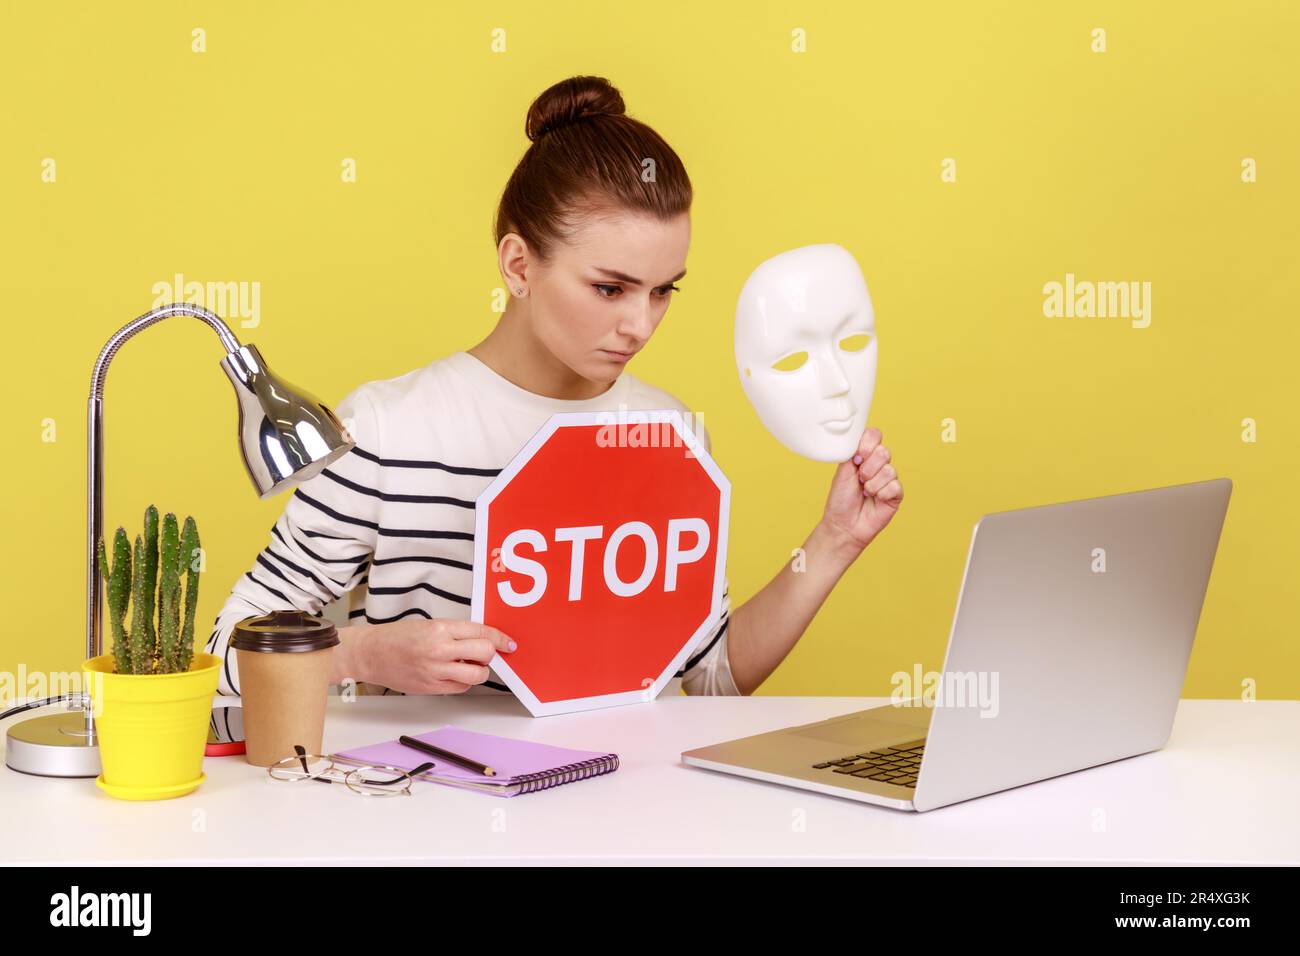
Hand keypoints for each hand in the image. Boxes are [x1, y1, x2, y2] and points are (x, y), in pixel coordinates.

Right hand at [349, 618, 516, 693]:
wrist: (371, 653)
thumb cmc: (397, 636)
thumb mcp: (430, 624)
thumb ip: (456, 631)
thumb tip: (483, 639)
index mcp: (440, 628)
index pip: (481, 632)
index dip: (499, 638)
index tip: (508, 643)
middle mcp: (439, 649)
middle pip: (484, 654)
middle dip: (490, 655)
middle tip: (486, 654)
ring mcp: (435, 671)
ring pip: (476, 675)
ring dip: (480, 671)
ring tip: (469, 666)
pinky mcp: (431, 687)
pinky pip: (461, 688)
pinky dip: (465, 682)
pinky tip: (455, 674)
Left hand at [820, 426, 903, 554]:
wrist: (844, 524)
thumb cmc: (841, 499)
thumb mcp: (842, 471)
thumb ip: (851, 452)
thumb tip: (860, 439)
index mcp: (864, 456)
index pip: (874, 435)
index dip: (867, 445)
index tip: (857, 458)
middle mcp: (878, 465)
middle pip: (884, 452)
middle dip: (868, 468)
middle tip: (859, 479)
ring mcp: (888, 479)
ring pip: (889, 470)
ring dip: (872, 483)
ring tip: (865, 492)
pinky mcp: (896, 494)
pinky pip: (895, 486)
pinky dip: (881, 493)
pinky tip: (875, 499)